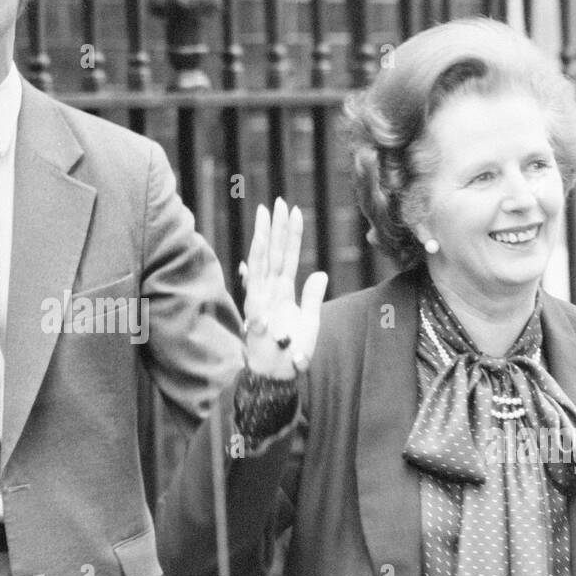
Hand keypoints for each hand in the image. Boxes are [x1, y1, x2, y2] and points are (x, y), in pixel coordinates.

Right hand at [240, 198, 328, 378]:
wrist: (279, 373)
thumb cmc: (292, 351)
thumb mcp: (310, 321)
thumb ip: (312, 296)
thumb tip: (321, 273)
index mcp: (284, 291)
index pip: (289, 256)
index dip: (293, 234)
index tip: (296, 211)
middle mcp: (271, 289)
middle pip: (275, 252)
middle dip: (278, 227)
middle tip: (280, 201)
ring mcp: (261, 297)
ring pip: (263, 259)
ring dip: (265, 236)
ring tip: (267, 212)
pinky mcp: (255, 308)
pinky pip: (255, 280)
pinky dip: (257, 261)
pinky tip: (259, 243)